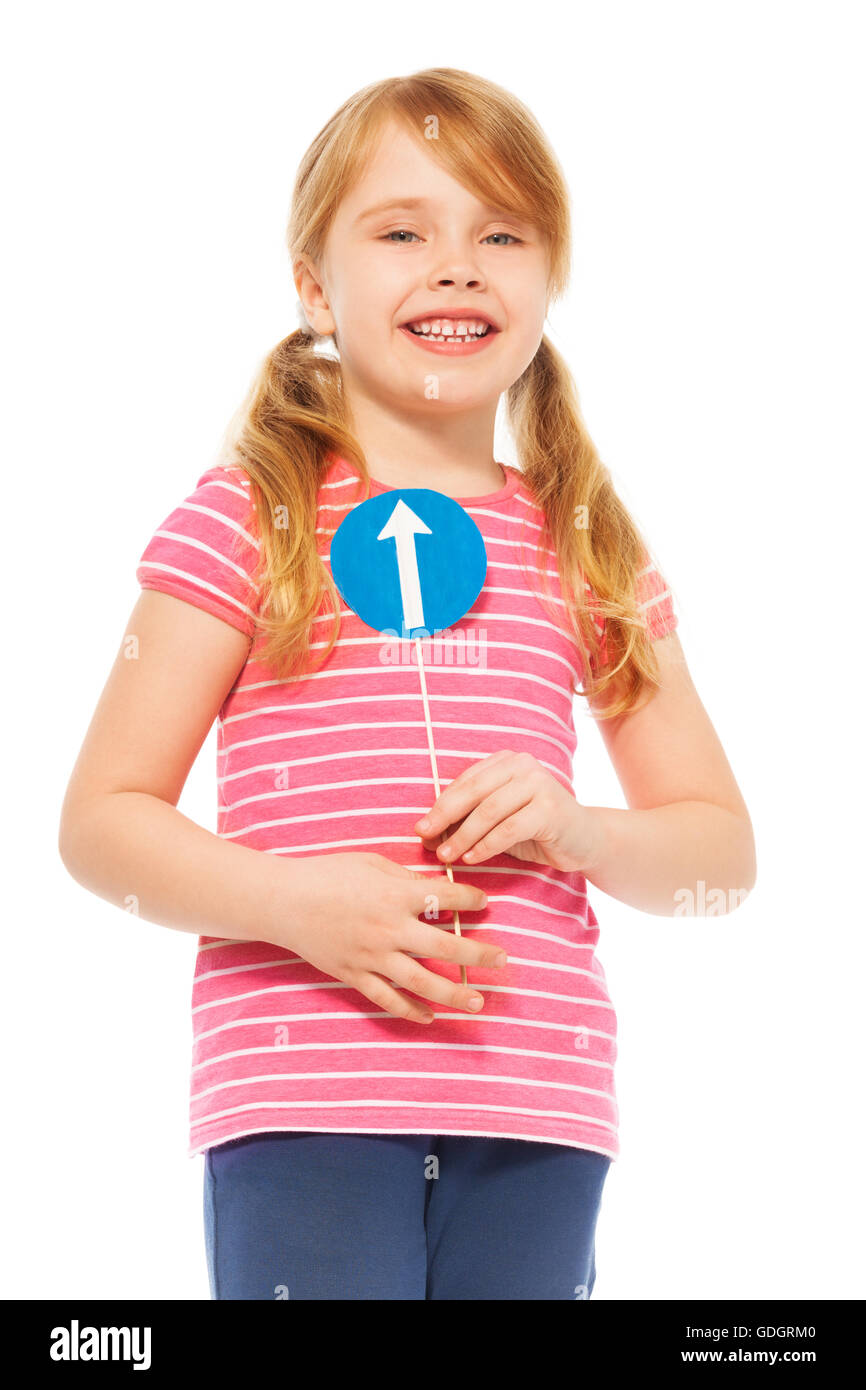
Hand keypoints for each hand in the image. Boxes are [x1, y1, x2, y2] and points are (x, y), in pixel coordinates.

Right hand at [284, 852, 506, 1023]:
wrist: (283, 900)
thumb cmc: (327, 873)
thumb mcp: (370, 863)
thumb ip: (405, 877)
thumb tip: (435, 888)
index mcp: (395, 894)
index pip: (445, 898)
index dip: (472, 899)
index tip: (487, 902)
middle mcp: (389, 929)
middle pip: (444, 948)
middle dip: (478, 955)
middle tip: (503, 961)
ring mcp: (372, 956)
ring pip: (422, 982)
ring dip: (454, 994)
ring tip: (479, 1002)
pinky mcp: (354, 974)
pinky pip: (387, 998)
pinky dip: (410, 1010)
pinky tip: (430, 1017)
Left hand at [414, 750, 599, 873]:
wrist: (586, 839)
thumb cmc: (536, 829)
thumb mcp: (499, 819)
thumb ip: (469, 818)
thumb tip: (428, 832)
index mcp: (507, 761)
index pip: (465, 782)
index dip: (440, 806)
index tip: (421, 829)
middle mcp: (523, 765)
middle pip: (472, 792)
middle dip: (444, 817)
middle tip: (424, 838)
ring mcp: (539, 784)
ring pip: (488, 811)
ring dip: (463, 836)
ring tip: (446, 855)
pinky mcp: (549, 809)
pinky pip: (508, 829)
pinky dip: (485, 846)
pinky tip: (472, 859)